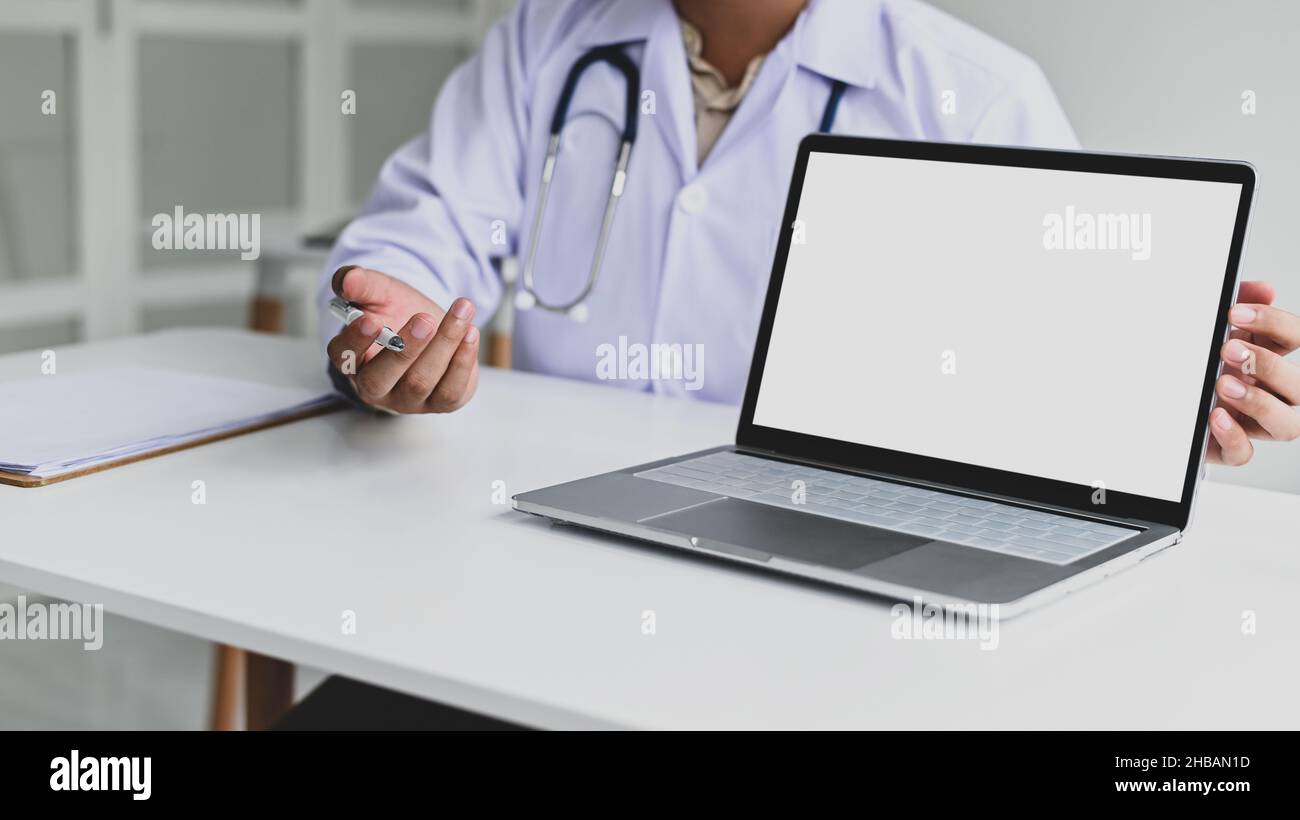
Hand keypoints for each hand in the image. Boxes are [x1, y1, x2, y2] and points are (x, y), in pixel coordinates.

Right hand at [325, 266, 479, 413]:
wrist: (431, 327)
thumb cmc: (397, 313)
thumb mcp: (380, 293)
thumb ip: (362, 283)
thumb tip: (348, 280)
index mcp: (352, 360)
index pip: (343, 357)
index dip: (356, 341)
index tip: (371, 320)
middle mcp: (375, 388)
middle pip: (381, 379)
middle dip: (405, 349)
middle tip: (424, 320)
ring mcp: (408, 400)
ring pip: (421, 382)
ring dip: (444, 344)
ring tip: (461, 310)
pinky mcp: (441, 403)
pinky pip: (451, 391)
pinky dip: (463, 360)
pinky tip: (471, 332)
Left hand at [1208, 280, 1299, 464]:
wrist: (1154, 401)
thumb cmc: (1190, 362)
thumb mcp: (1203, 329)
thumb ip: (1234, 303)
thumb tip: (1263, 288)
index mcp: (1267, 357)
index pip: (1294, 338)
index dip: (1275, 324)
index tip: (1236, 313)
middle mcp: (1269, 392)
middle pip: (1299, 384)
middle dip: (1268, 365)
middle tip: (1228, 350)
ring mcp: (1252, 423)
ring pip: (1287, 424)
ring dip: (1259, 402)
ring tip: (1223, 384)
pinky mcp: (1228, 447)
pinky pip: (1244, 453)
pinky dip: (1233, 436)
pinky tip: (1215, 417)